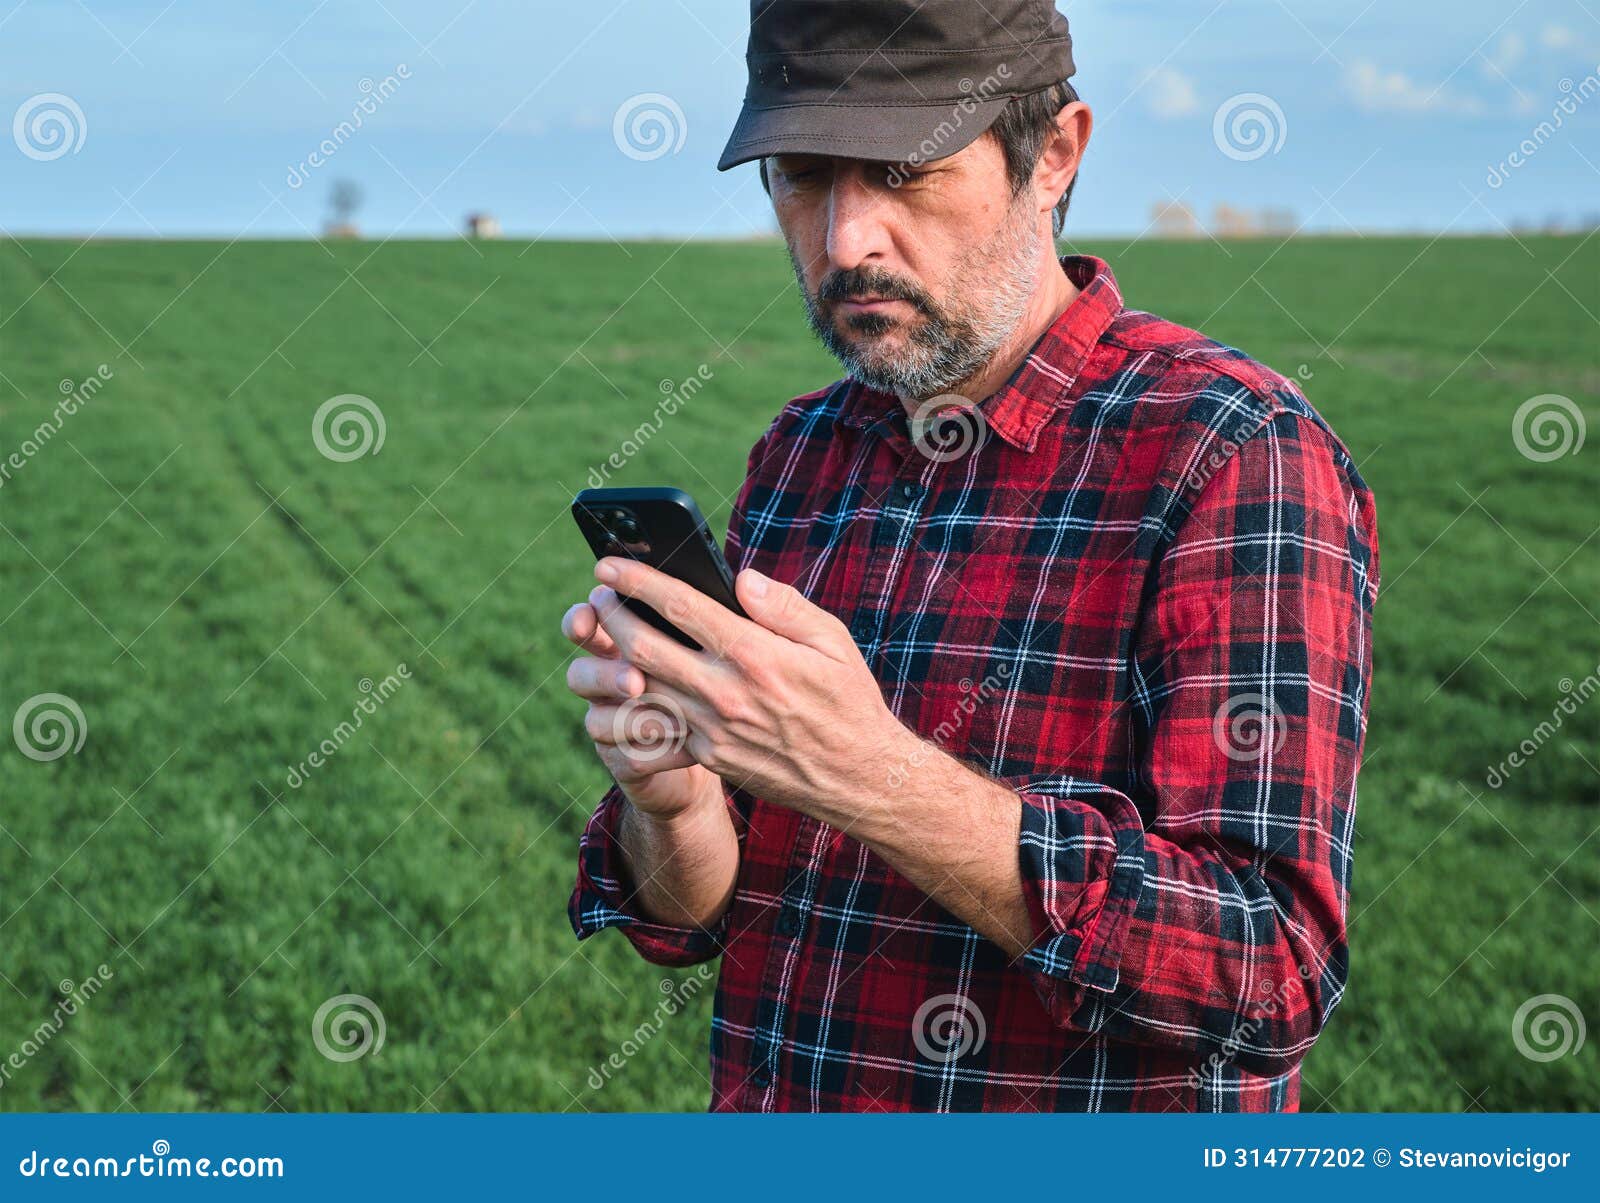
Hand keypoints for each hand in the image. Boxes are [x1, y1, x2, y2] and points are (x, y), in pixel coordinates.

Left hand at [588, 557, 908, 829]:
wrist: (858, 777)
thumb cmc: (848, 701)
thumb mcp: (832, 642)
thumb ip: (784, 606)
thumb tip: (742, 578)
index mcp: (755, 654)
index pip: (681, 606)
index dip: (638, 581)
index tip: (609, 563)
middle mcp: (726, 692)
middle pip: (644, 647)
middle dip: (611, 616)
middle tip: (598, 596)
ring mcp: (713, 730)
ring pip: (641, 691)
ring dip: (611, 662)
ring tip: (602, 638)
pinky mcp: (710, 757)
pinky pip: (656, 735)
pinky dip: (631, 714)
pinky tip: (622, 694)